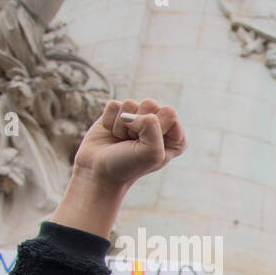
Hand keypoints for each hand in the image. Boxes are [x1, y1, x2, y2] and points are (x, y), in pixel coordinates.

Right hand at [71, 98, 186, 192]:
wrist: (99, 171)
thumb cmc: (129, 165)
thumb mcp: (151, 153)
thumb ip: (152, 127)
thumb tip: (132, 112)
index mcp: (176, 138)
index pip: (170, 113)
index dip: (155, 126)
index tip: (147, 144)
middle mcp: (160, 125)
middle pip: (150, 103)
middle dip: (137, 124)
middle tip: (133, 142)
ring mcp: (138, 118)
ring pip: (130, 103)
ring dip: (122, 125)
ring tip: (123, 140)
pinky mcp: (119, 113)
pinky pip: (113, 105)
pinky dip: (109, 122)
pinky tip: (113, 135)